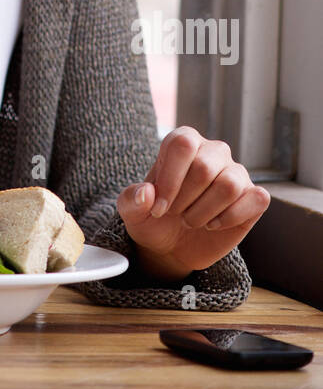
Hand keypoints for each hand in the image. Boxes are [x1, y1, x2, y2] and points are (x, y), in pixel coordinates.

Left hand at [116, 126, 270, 277]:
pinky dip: (232, 218)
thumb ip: (133, 199)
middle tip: (176, 214)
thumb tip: (147, 193)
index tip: (159, 209)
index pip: (182, 145)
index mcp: (183, 142)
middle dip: (185, 200)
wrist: (173, 246)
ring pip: (229, 185)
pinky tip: (214, 224)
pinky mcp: (253, 196)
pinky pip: (256, 199)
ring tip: (192, 220)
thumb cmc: (154, 219)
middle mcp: (212, 151)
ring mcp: (236, 172)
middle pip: (204, 168)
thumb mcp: (132, 211)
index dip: (170, 180)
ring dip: (205, 212)